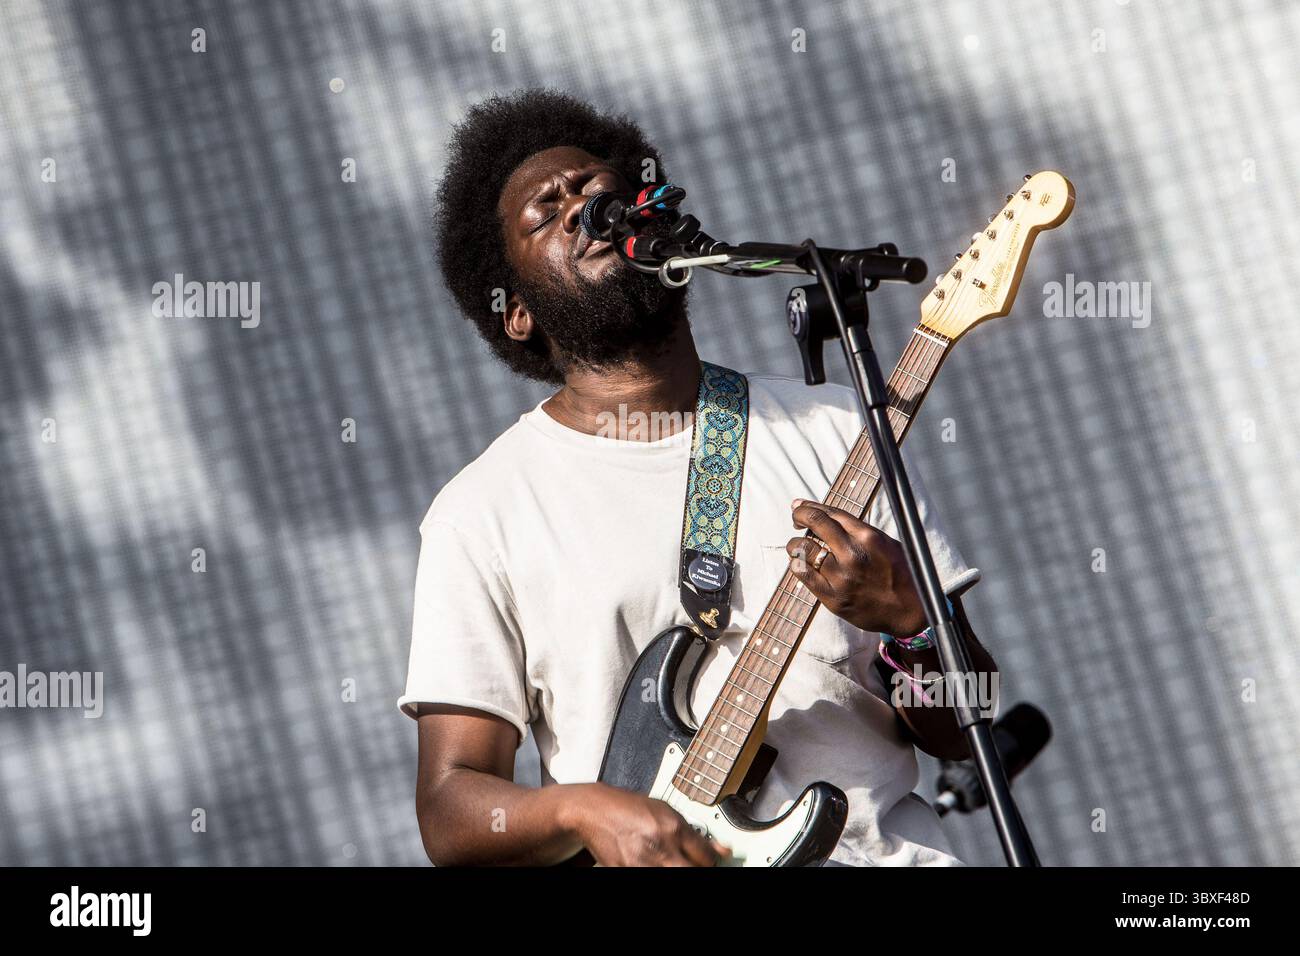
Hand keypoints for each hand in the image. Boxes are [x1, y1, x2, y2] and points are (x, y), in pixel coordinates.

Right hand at [566, 783, 731, 865]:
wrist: (595, 811)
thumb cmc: (628, 808)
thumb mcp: (665, 811)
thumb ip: (693, 831)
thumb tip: (721, 848)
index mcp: (673, 827)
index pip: (707, 857)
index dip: (713, 860)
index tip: (712, 859)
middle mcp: (661, 846)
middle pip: (695, 871)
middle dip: (698, 868)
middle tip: (696, 863)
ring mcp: (644, 863)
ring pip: (676, 874)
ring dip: (678, 868)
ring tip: (673, 861)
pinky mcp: (628, 872)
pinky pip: (652, 876)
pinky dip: (659, 869)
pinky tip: (655, 862)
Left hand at [786, 499, 926, 637]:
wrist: (910, 611)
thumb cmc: (901, 575)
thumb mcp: (886, 543)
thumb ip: (859, 530)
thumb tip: (829, 516)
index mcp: (868, 537)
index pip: (831, 512)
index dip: (810, 506)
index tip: (800, 505)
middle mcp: (852, 554)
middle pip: (815, 522)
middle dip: (800, 515)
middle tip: (796, 518)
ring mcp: (841, 576)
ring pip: (803, 548)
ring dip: (796, 543)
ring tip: (797, 545)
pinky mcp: (832, 597)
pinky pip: (802, 573)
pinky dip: (797, 563)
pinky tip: (800, 562)